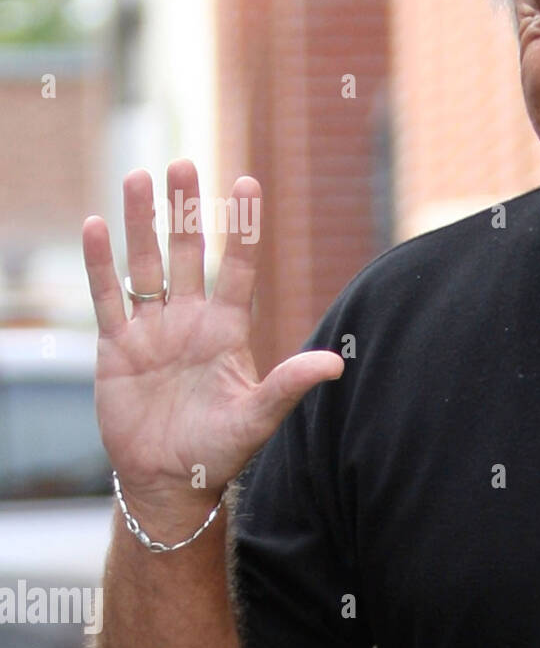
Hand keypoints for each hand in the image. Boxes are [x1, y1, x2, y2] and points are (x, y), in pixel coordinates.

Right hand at [82, 161, 344, 524]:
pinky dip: (101, 264)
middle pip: (186, 253)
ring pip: (145, 265)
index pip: (236, 268)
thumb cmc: (220, 451)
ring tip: (139, 177)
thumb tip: (336, 365)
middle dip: (184, 211)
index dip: (241, 229)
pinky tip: (96, 226)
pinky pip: (107, 298)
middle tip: (181, 164)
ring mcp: (152, 331)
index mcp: (227, 331)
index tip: (248, 185)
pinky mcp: (117, 348)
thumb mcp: (259, 417)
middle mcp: (190, 322)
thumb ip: (290, 385)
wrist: (171, 482)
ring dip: (141, 223)